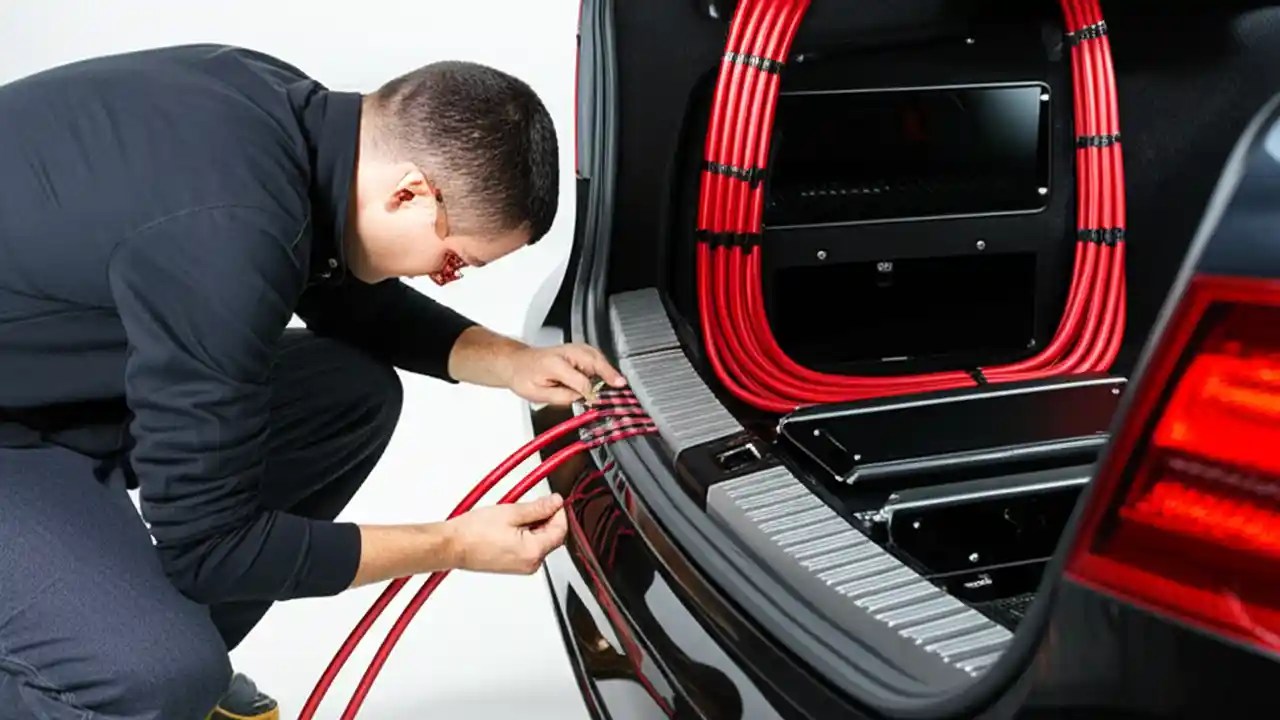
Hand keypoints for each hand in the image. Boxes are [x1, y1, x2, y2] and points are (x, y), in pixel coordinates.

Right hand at [445, 494, 568, 574]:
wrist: (453, 545)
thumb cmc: (474, 533)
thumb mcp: (511, 512)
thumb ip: (538, 508)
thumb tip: (555, 502)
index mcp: (533, 552)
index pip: (560, 530)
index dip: (558, 512)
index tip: (552, 500)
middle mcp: (531, 564)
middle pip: (552, 536)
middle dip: (546, 518)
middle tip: (531, 503)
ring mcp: (522, 566)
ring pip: (540, 540)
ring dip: (534, 524)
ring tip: (515, 514)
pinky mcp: (514, 565)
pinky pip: (528, 546)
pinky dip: (525, 533)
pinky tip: (511, 524)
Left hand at [506, 343, 627, 404]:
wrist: (517, 363)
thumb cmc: (524, 377)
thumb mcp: (538, 394)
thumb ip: (562, 397)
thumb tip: (582, 399)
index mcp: (554, 365)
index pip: (580, 380)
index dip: (590, 392)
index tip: (596, 401)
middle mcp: (565, 353)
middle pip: (592, 361)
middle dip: (607, 373)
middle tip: (621, 385)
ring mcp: (572, 349)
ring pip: (596, 355)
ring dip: (608, 368)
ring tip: (619, 382)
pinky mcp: (576, 349)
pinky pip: (595, 355)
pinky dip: (604, 364)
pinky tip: (609, 374)